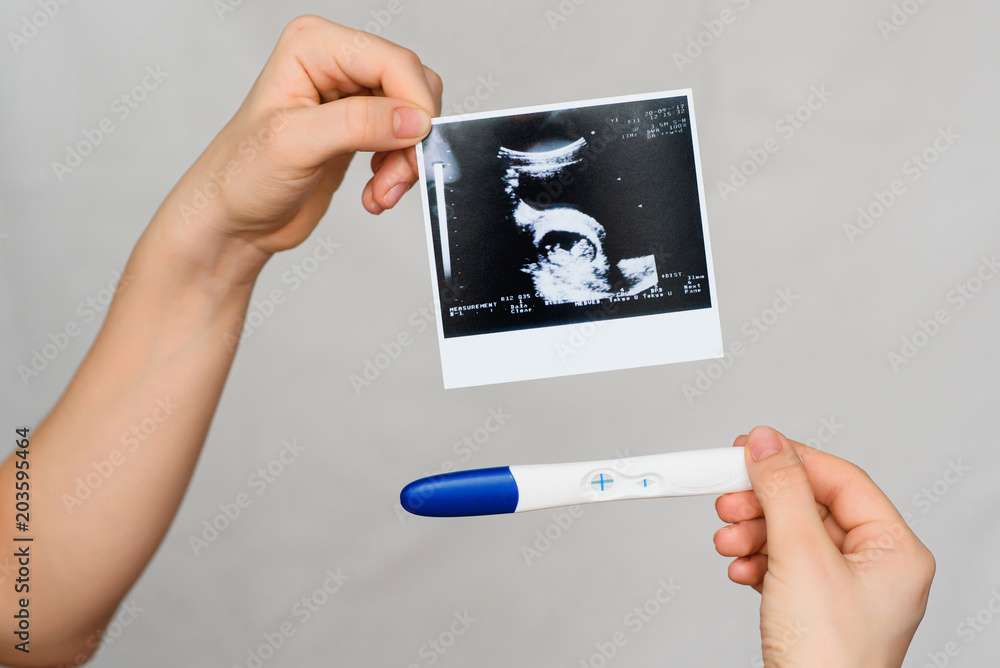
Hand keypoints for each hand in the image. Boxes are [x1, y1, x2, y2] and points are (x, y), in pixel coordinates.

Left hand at [159, 15, 441, 263]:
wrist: (232, 220)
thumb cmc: (240, 177)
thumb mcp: (295, 145)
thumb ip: (358, 124)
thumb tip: (414, 120)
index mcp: (313, 47)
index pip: (393, 61)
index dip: (413, 104)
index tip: (415, 146)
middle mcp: (334, 64)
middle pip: (411, 86)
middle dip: (412, 137)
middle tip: (395, 175)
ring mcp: (349, 98)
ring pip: (415, 116)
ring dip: (407, 160)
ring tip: (382, 190)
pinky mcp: (360, 130)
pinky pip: (406, 141)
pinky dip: (400, 171)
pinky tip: (376, 192)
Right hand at [714, 426, 934, 666]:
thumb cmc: (829, 659)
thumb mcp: (802, 558)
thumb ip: (782, 491)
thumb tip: (767, 443)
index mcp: (894, 551)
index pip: (840, 479)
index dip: (791, 460)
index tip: (747, 450)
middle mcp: (873, 567)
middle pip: (810, 506)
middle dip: (763, 502)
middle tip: (728, 497)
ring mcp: (843, 590)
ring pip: (791, 535)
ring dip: (752, 531)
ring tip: (728, 540)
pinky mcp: (813, 608)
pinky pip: (781, 565)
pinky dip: (755, 560)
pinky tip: (740, 567)